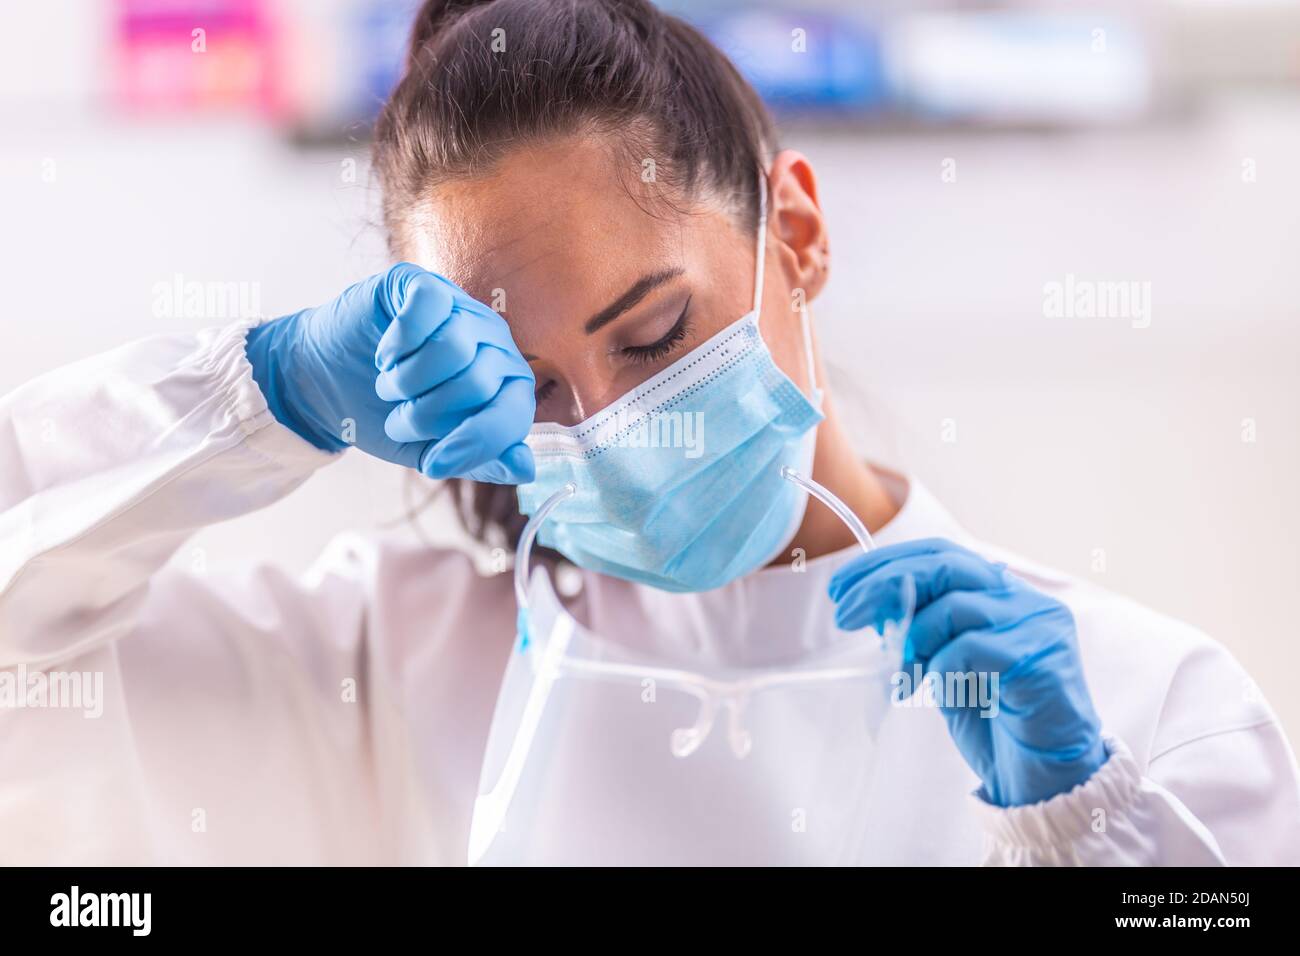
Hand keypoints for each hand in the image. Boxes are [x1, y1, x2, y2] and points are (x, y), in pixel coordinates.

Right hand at [245, 263, 534, 482]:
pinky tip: (384, 354)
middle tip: (398, 412)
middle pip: (477, 384)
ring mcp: (461, 309)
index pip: (512, 415)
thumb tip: (525, 468)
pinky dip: (398, 342)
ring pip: (453, 348)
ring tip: (390, 385)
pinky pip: (427, 309)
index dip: (475, 443)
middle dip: (425, 415)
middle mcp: (494, 343)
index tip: (434, 462)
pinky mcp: (423, 284)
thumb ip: (480, 459)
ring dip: (406, 382)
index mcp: (505, 385)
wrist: (326, 385)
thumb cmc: (385, 415)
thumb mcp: (431, 451)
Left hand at [829, 538, 1106, 806]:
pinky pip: (970, 648)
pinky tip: (929, 688)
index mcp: (1003, 593)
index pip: (941, 554)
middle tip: (844, 614)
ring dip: (911, 636)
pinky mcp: (1042, 660)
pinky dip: (937, 666)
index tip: (840, 587)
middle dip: (885, 584)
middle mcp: (1027, 600)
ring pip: (957, 606)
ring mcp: (1040, 626)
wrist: (1046, 776)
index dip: (886, 563)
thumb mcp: (945, 665)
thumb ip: (920, 631)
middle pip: (947, 565)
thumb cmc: (995, 720)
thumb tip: (873, 606)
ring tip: (897, 672)